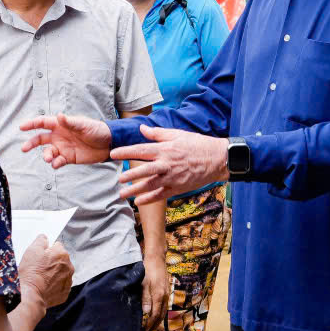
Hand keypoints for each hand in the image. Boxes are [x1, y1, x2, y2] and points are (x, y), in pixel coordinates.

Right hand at [17, 236, 73, 308]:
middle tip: (39, 268)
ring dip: (53, 273)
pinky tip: (45, 286)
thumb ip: (41, 241)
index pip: (56, 246)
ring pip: (61, 272)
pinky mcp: (65, 292)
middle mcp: (69, 266)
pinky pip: (60, 285)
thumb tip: (45, 238)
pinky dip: (54, 285)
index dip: (47, 250)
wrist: (33, 296)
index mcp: (62, 254)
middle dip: (51, 262)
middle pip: (60, 260)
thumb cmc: (31, 273)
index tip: (40, 256)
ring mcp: (68, 280)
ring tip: (41, 278)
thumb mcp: (31, 251)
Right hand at [20, 113, 112, 167]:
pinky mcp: (68, 158)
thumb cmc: (97, 130)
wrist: (108, 144)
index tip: (21, 127)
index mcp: (61, 125)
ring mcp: (63, 147)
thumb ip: (71, 123)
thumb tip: (59, 116)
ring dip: (46, 155)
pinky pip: (58, 161)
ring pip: (48, 152)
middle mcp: (59, 136)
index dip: (32, 124)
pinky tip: (56, 164)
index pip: (43, 123)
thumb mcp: (85, 125)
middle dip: (31, 143)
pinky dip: (55, 163)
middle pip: (41, 139)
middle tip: (24, 148)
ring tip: (48, 158)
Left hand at [110, 126, 228, 205]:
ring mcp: (172, 178)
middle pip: (143, 170)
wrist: (216, 159)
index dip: (125, 152)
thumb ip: (157, 133)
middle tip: (118, 179)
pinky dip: (149, 199)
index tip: (113, 154)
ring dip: (135, 190)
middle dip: (129, 174)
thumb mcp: (177, 134)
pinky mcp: (178, 188)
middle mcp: (166, 164)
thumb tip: (141, 128)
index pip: (140, 150)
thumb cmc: (197, 144)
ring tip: (122, 194)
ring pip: (150, 185)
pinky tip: (138, 201)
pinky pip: (161, 194)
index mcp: (165, 149)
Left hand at [141, 258, 171, 330]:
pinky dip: (159, 314)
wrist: (157, 258)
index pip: (154, 315)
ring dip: (157, 322)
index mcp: (159, 296)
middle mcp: (164, 297)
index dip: (149, 325)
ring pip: (163, 312)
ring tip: (150, 328)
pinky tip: (155, 316)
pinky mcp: (166, 291)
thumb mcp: (144, 284)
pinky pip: (164, 307)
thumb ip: (145, 298)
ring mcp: (166, 294)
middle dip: (153, 327)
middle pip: (160, 316)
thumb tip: (146, 312)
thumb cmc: (148, 270)